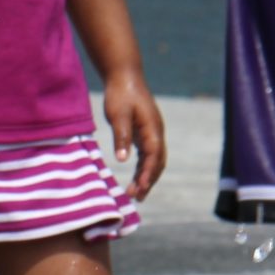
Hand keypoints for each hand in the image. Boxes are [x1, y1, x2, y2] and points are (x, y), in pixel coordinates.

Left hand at [103, 70, 167, 199]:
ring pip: (154, 160)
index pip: (153, 157)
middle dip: (148, 181)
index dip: (147, 174)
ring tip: (136, 193)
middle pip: (157, 162)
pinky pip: (148, 154)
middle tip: (136, 198)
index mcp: (152, 129)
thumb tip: (123, 160)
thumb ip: (122, 137)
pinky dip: (143, 167)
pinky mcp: (145, 131)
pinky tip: (136, 177)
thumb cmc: (120, 94)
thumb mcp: (118, 115)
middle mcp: (156, 132)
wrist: (125, 76)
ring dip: (146, 176)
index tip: (140, 189)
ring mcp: (152, 132)